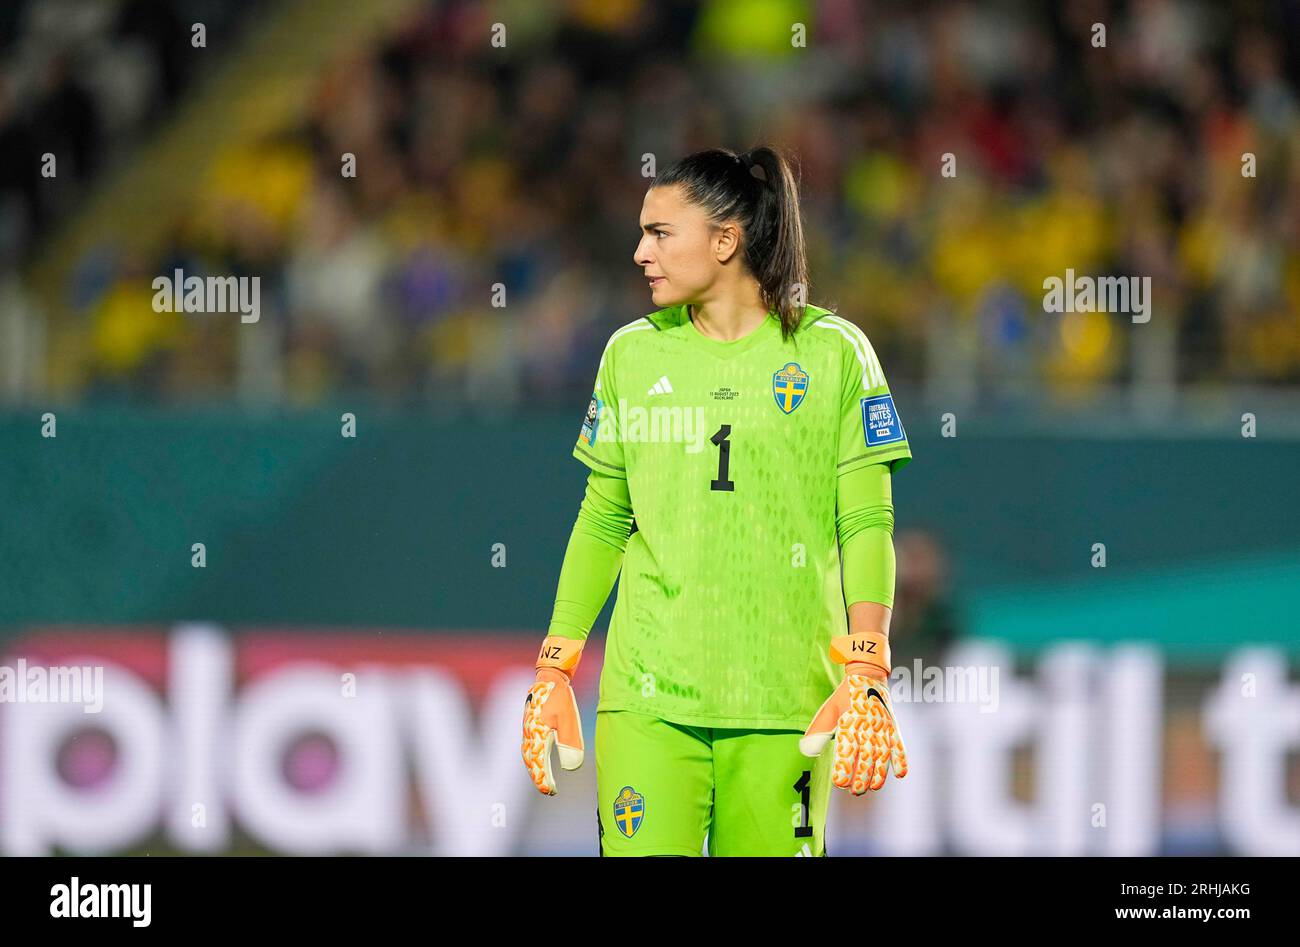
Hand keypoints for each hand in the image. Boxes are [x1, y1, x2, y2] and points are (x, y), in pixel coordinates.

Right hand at [522, 666, 583, 794]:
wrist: (549, 676)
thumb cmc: (559, 697)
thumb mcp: (568, 720)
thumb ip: (569, 744)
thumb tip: (571, 768)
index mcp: (537, 736)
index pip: (539, 764)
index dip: (544, 780)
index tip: (551, 792)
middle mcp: (529, 734)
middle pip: (531, 761)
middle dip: (539, 777)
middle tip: (548, 790)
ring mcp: (528, 728)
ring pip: (529, 754)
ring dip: (535, 768)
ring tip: (543, 779)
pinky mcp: (530, 722)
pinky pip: (529, 745)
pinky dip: (533, 756)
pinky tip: (538, 758)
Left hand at [799, 664, 906, 793]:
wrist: (867, 675)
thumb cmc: (845, 697)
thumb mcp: (829, 711)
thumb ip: (818, 731)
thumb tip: (805, 751)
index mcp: (849, 724)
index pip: (846, 752)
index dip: (843, 770)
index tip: (839, 783)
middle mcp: (867, 728)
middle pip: (865, 759)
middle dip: (861, 778)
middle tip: (855, 791)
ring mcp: (882, 728)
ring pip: (883, 757)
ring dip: (879, 775)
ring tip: (873, 787)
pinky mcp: (893, 727)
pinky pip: (900, 745)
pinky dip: (902, 760)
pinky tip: (900, 774)